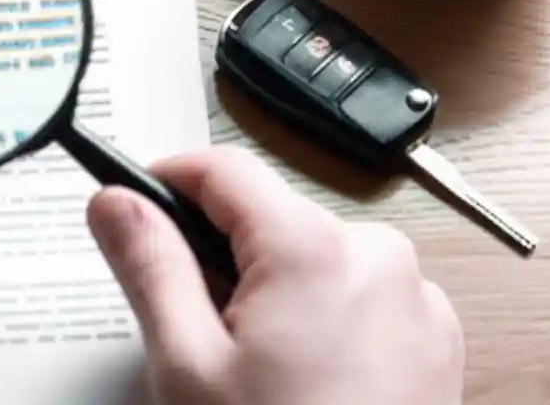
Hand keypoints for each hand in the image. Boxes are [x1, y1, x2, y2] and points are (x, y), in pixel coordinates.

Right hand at [87, 146, 463, 404]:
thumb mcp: (187, 364)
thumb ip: (148, 265)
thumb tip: (116, 203)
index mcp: (312, 249)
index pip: (224, 170)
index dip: (169, 178)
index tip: (137, 199)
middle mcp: (377, 258)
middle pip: (270, 219)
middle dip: (222, 256)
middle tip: (192, 327)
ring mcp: (415, 299)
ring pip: (314, 258)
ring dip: (273, 290)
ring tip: (253, 371)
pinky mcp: (433, 338)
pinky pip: (360, 295)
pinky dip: (322, 318)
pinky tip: (300, 379)